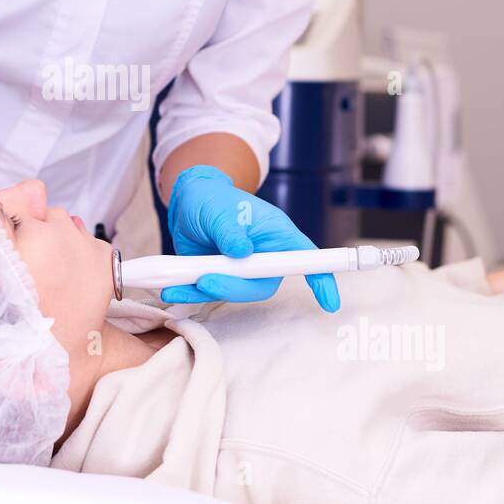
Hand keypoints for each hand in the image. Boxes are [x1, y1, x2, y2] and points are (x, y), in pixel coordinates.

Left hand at [162, 164, 339, 311]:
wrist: (187, 201)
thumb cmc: (212, 199)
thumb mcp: (220, 209)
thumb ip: (229, 230)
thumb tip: (241, 252)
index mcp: (276, 234)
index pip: (306, 258)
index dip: (321, 280)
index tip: (330, 304)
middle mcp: (263, 255)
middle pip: (262, 284)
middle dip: (234, 287)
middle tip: (205, 280)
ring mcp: (241, 269)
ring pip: (234, 292)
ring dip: (206, 292)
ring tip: (178, 286)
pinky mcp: (219, 276)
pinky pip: (210, 292)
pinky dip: (190, 293)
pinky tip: (172, 290)